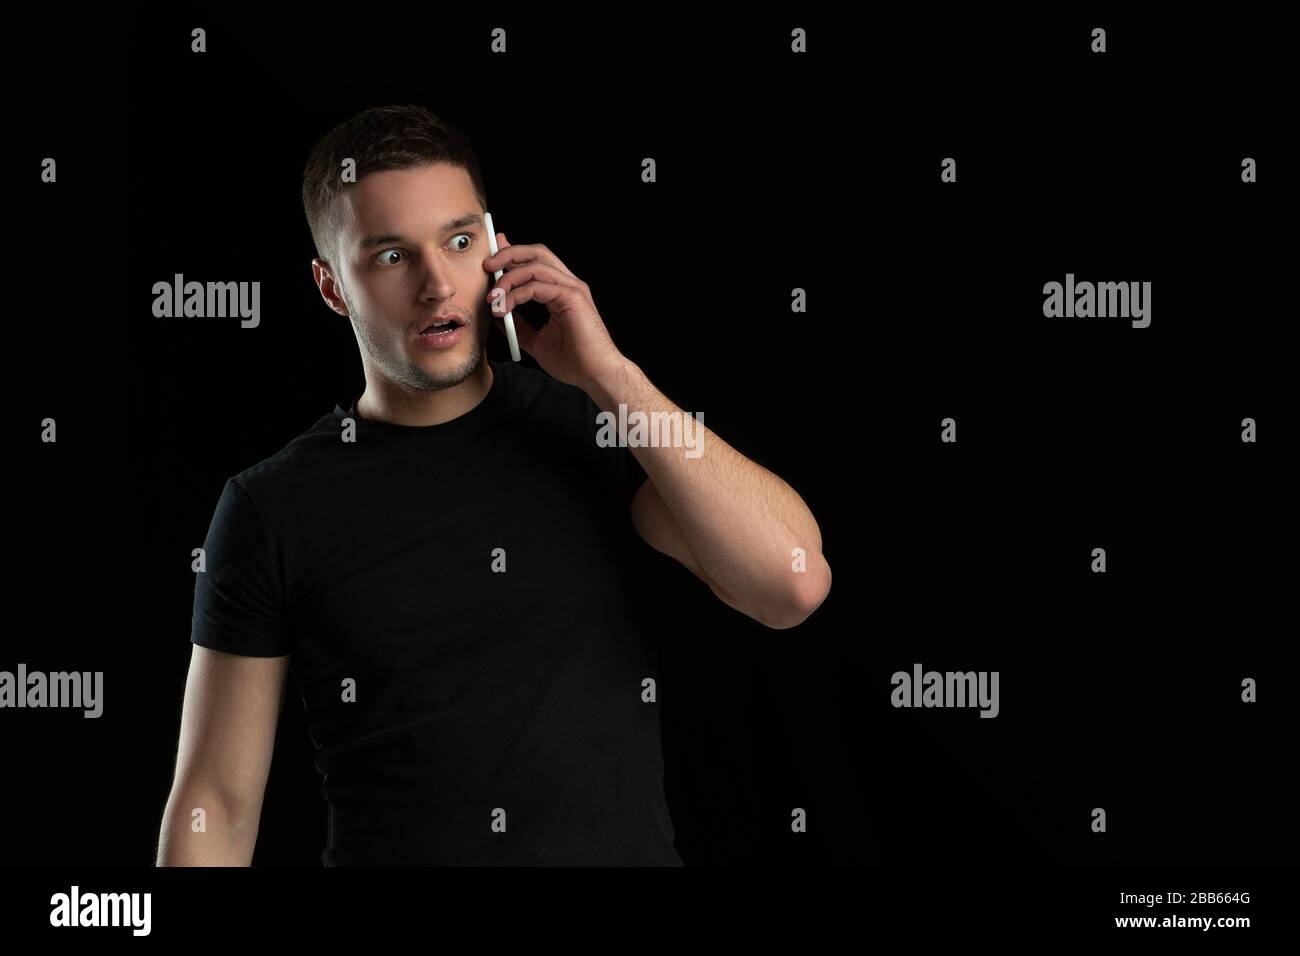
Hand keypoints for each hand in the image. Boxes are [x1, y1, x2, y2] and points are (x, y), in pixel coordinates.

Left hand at [483, 233, 626, 391]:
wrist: (595, 374)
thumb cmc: (574, 361)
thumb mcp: (536, 340)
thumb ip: (519, 326)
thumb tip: (499, 314)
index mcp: (562, 291)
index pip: (535, 261)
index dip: (513, 254)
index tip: (492, 259)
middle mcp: (568, 284)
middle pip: (536, 252)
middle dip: (508, 254)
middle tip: (487, 265)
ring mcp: (572, 288)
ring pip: (534, 265)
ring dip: (508, 278)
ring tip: (493, 298)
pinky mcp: (573, 297)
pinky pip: (537, 286)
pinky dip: (516, 295)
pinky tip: (505, 308)